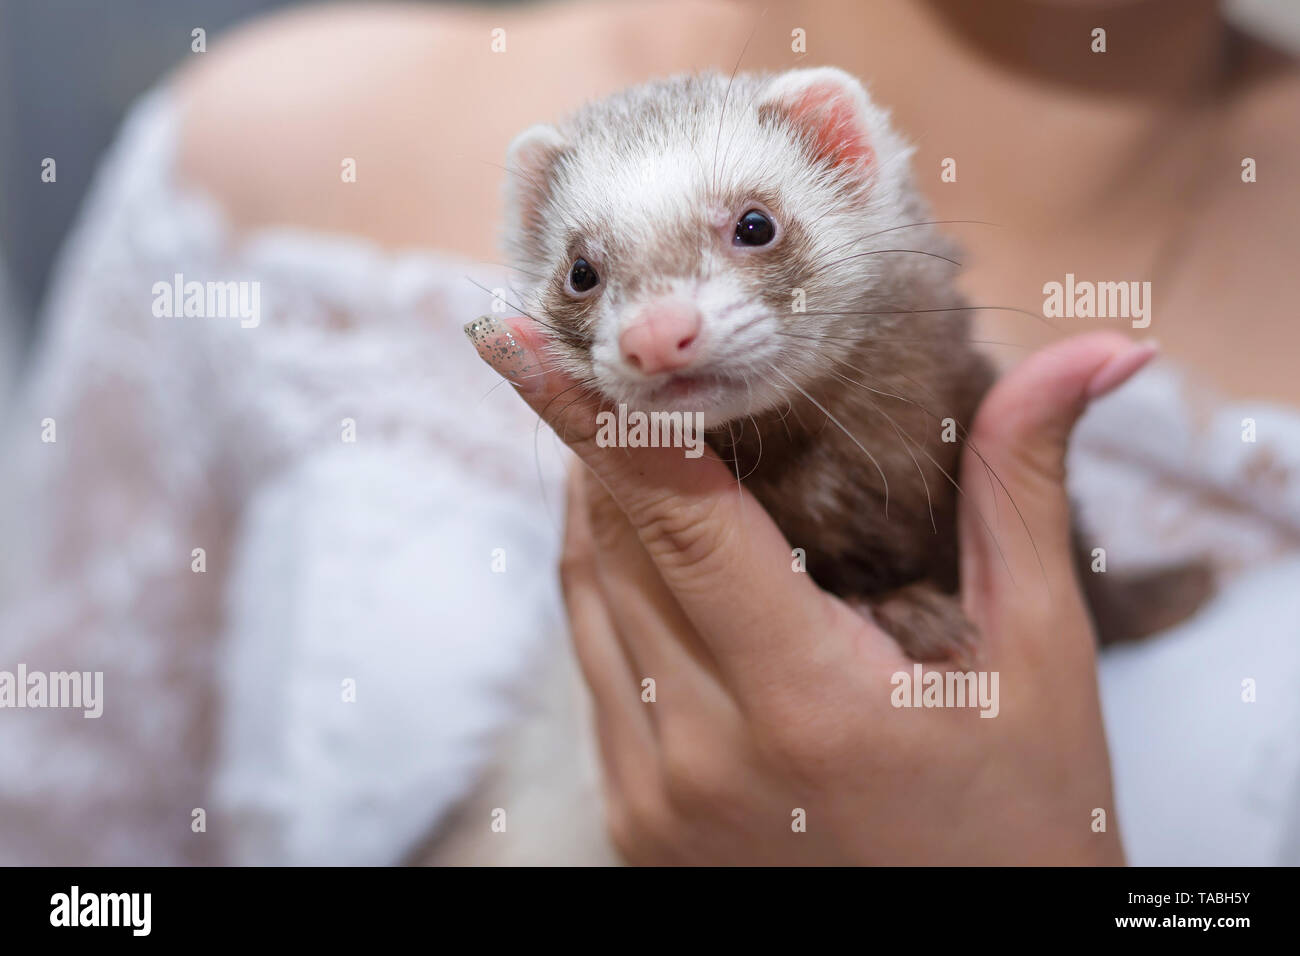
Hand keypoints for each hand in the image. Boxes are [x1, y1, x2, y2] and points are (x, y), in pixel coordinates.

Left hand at [467, 316, 1150, 863]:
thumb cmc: (1025, 825)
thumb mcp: (1040, 661)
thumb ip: (1024, 494)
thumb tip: (1091, 356)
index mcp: (807, 702)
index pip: (675, 520)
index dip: (595, 417)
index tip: (523, 338)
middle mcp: (705, 754)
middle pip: (618, 547)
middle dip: (606, 441)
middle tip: (621, 356)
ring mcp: (655, 798)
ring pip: (589, 602)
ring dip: (599, 507)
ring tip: (629, 430)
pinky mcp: (637, 822)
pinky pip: (595, 666)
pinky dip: (609, 586)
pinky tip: (651, 546)